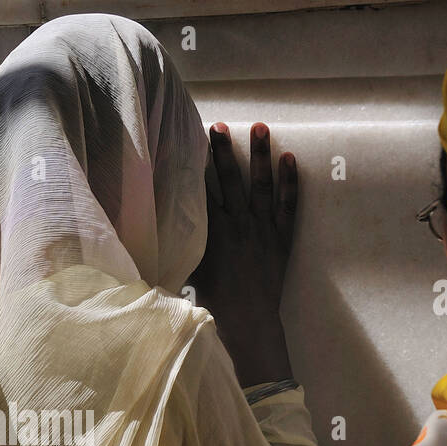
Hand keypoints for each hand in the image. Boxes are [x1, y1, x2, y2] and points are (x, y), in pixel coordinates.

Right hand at [188, 122, 297, 385]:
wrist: (248, 320)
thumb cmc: (214, 300)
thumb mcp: (190, 270)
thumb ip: (180, 248)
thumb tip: (155, 235)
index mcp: (213, 232)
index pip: (204, 189)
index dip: (200, 164)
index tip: (194, 140)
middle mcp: (237, 224)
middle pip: (230, 180)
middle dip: (225, 151)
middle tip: (222, 125)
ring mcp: (262, 229)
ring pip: (261, 185)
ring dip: (260, 155)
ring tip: (261, 127)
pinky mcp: (282, 237)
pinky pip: (288, 205)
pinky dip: (290, 182)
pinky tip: (290, 159)